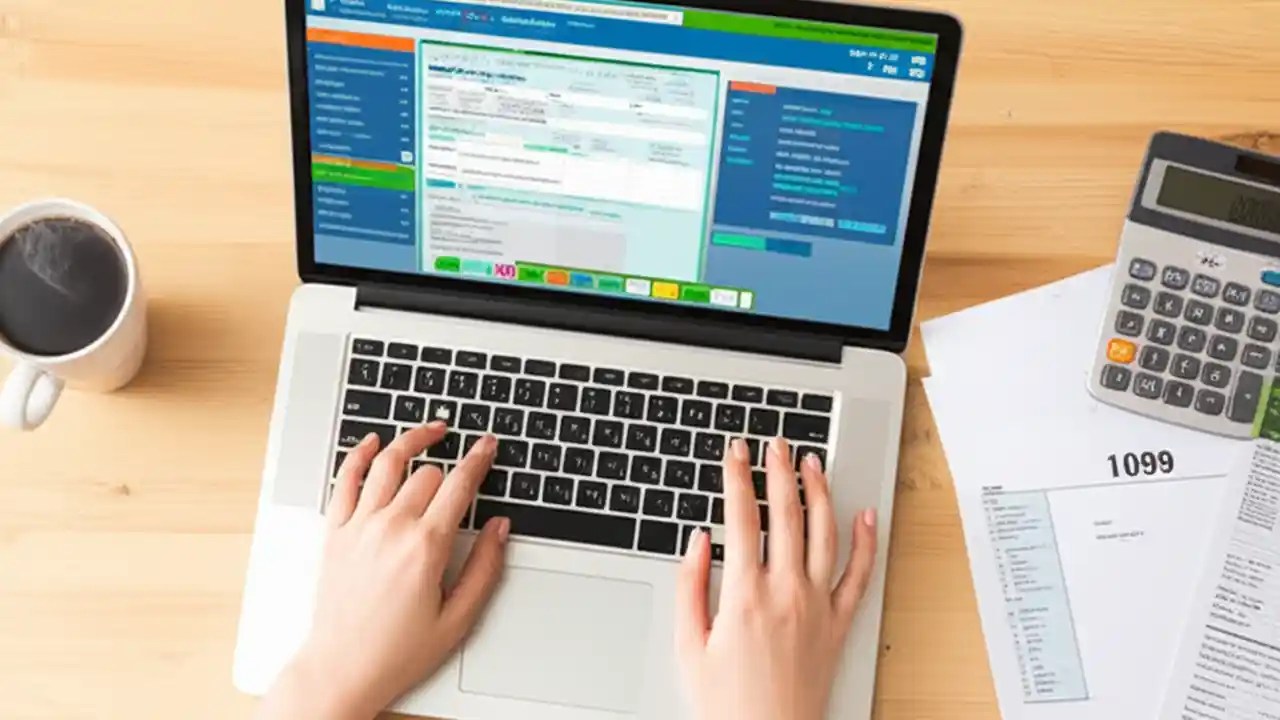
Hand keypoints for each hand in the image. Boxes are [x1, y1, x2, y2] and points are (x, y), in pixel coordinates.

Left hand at [258, 422, 510, 719]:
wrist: (342, 669)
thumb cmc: (396, 651)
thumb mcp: (458, 619)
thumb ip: (485, 568)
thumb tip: (501, 529)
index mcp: (425, 547)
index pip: (460, 485)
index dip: (479, 459)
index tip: (488, 445)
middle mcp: (391, 528)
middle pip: (428, 474)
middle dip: (451, 466)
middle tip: (464, 462)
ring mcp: (359, 526)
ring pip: (388, 463)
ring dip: (411, 440)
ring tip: (430, 431)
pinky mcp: (335, 532)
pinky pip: (345, 479)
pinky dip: (359, 454)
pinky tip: (372, 442)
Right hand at [676, 437, 877, 719]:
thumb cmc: (725, 704)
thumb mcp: (688, 646)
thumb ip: (690, 587)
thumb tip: (698, 541)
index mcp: (744, 596)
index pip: (741, 518)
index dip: (737, 477)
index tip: (735, 451)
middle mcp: (786, 593)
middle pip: (786, 516)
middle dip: (780, 471)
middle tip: (776, 443)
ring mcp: (818, 607)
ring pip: (824, 534)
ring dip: (819, 493)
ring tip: (813, 463)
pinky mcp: (838, 625)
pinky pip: (858, 576)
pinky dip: (865, 542)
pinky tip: (864, 515)